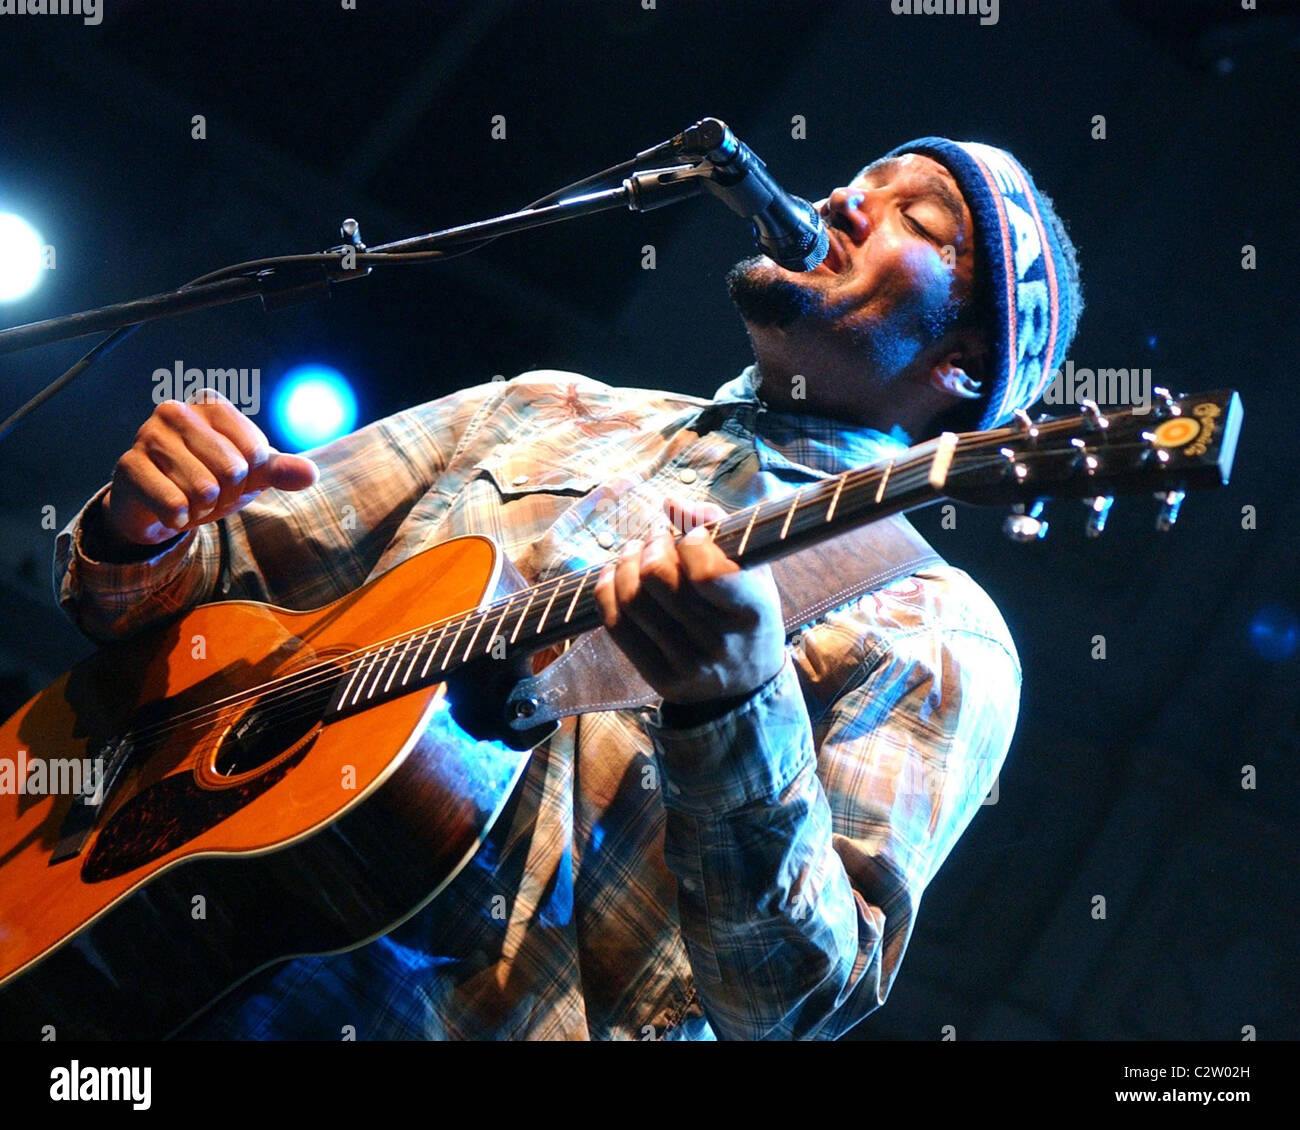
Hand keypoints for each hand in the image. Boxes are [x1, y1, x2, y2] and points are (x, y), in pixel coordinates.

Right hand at [101, 390, 318, 546]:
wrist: (159, 507)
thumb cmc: (210, 481)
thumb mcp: (252, 475)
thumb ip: (281, 471)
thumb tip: (310, 473)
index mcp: (211, 404)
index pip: (255, 452)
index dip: (249, 477)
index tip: (231, 477)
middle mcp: (177, 411)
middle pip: (232, 470)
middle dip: (226, 494)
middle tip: (207, 491)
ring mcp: (148, 435)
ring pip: (203, 489)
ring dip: (202, 508)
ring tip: (188, 499)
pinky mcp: (129, 466)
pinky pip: (173, 504)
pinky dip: (178, 518)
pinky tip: (169, 510)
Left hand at [592, 498, 785, 706]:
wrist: (746, 682)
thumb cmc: (746, 611)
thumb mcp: (752, 569)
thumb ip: (718, 527)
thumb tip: (670, 503)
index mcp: (751, 611)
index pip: (706, 572)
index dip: (690, 542)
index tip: (692, 537)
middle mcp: (720, 643)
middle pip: (657, 578)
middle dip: (651, 545)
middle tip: (657, 539)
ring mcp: (687, 664)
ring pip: (632, 599)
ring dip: (625, 563)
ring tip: (635, 551)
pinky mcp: (659, 677)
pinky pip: (616, 625)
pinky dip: (608, 591)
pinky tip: (615, 574)